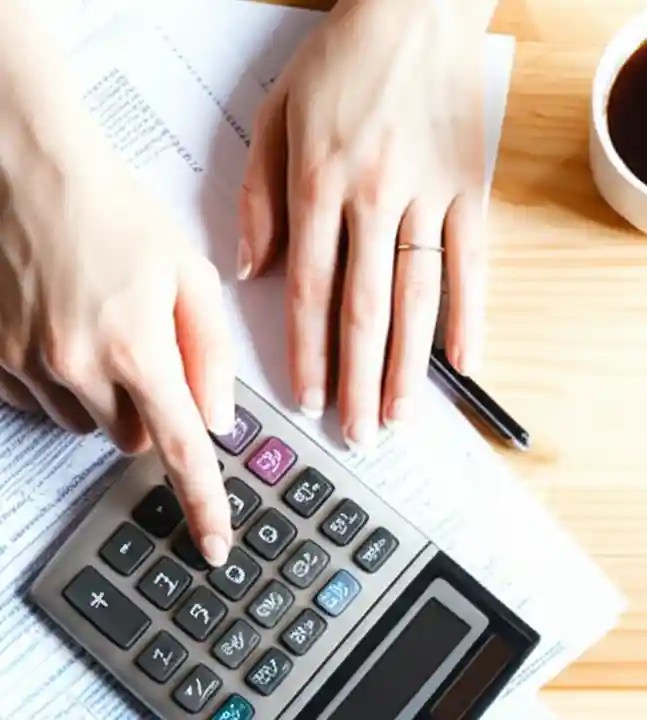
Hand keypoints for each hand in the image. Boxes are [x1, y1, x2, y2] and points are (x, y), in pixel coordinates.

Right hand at [0, 142, 235, 565]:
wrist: (23, 167)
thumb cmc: (112, 210)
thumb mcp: (188, 272)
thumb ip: (209, 352)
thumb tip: (219, 419)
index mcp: (136, 346)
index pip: (179, 450)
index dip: (202, 504)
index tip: (214, 546)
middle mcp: (73, 365)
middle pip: (131, 438)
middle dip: (152, 411)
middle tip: (149, 352)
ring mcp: (21, 364)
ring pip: (83, 422)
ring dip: (104, 395)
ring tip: (102, 325)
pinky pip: (35, 401)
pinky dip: (57, 380)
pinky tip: (62, 326)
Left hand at [239, 0, 492, 447]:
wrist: (415, 11)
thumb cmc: (344, 58)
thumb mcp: (275, 112)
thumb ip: (260, 194)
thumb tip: (253, 268)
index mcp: (320, 182)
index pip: (309, 287)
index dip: (306, 351)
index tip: (307, 398)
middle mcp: (375, 198)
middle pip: (364, 309)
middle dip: (357, 380)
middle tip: (358, 433)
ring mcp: (430, 197)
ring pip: (416, 297)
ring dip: (408, 365)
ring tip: (402, 415)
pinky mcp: (473, 189)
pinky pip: (473, 264)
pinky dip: (470, 315)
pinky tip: (464, 361)